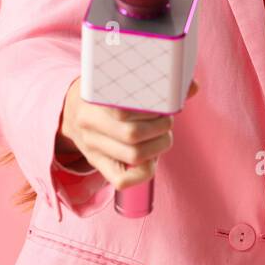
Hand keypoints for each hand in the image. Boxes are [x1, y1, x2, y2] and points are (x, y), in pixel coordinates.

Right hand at [56, 76, 198, 190]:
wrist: (71, 111)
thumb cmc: (105, 94)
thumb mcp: (120, 82)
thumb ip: (155, 84)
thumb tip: (193, 87)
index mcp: (93, 98)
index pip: (125, 108)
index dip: (154, 109)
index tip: (166, 104)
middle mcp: (89, 125)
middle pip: (132, 134)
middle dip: (161, 129)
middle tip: (168, 122)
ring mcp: (92, 147)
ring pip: (133, 156)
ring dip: (158, 148)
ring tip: (164, 137)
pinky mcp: (97, 164)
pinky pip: (122, 181)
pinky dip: (144, 173)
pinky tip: (151, 158)